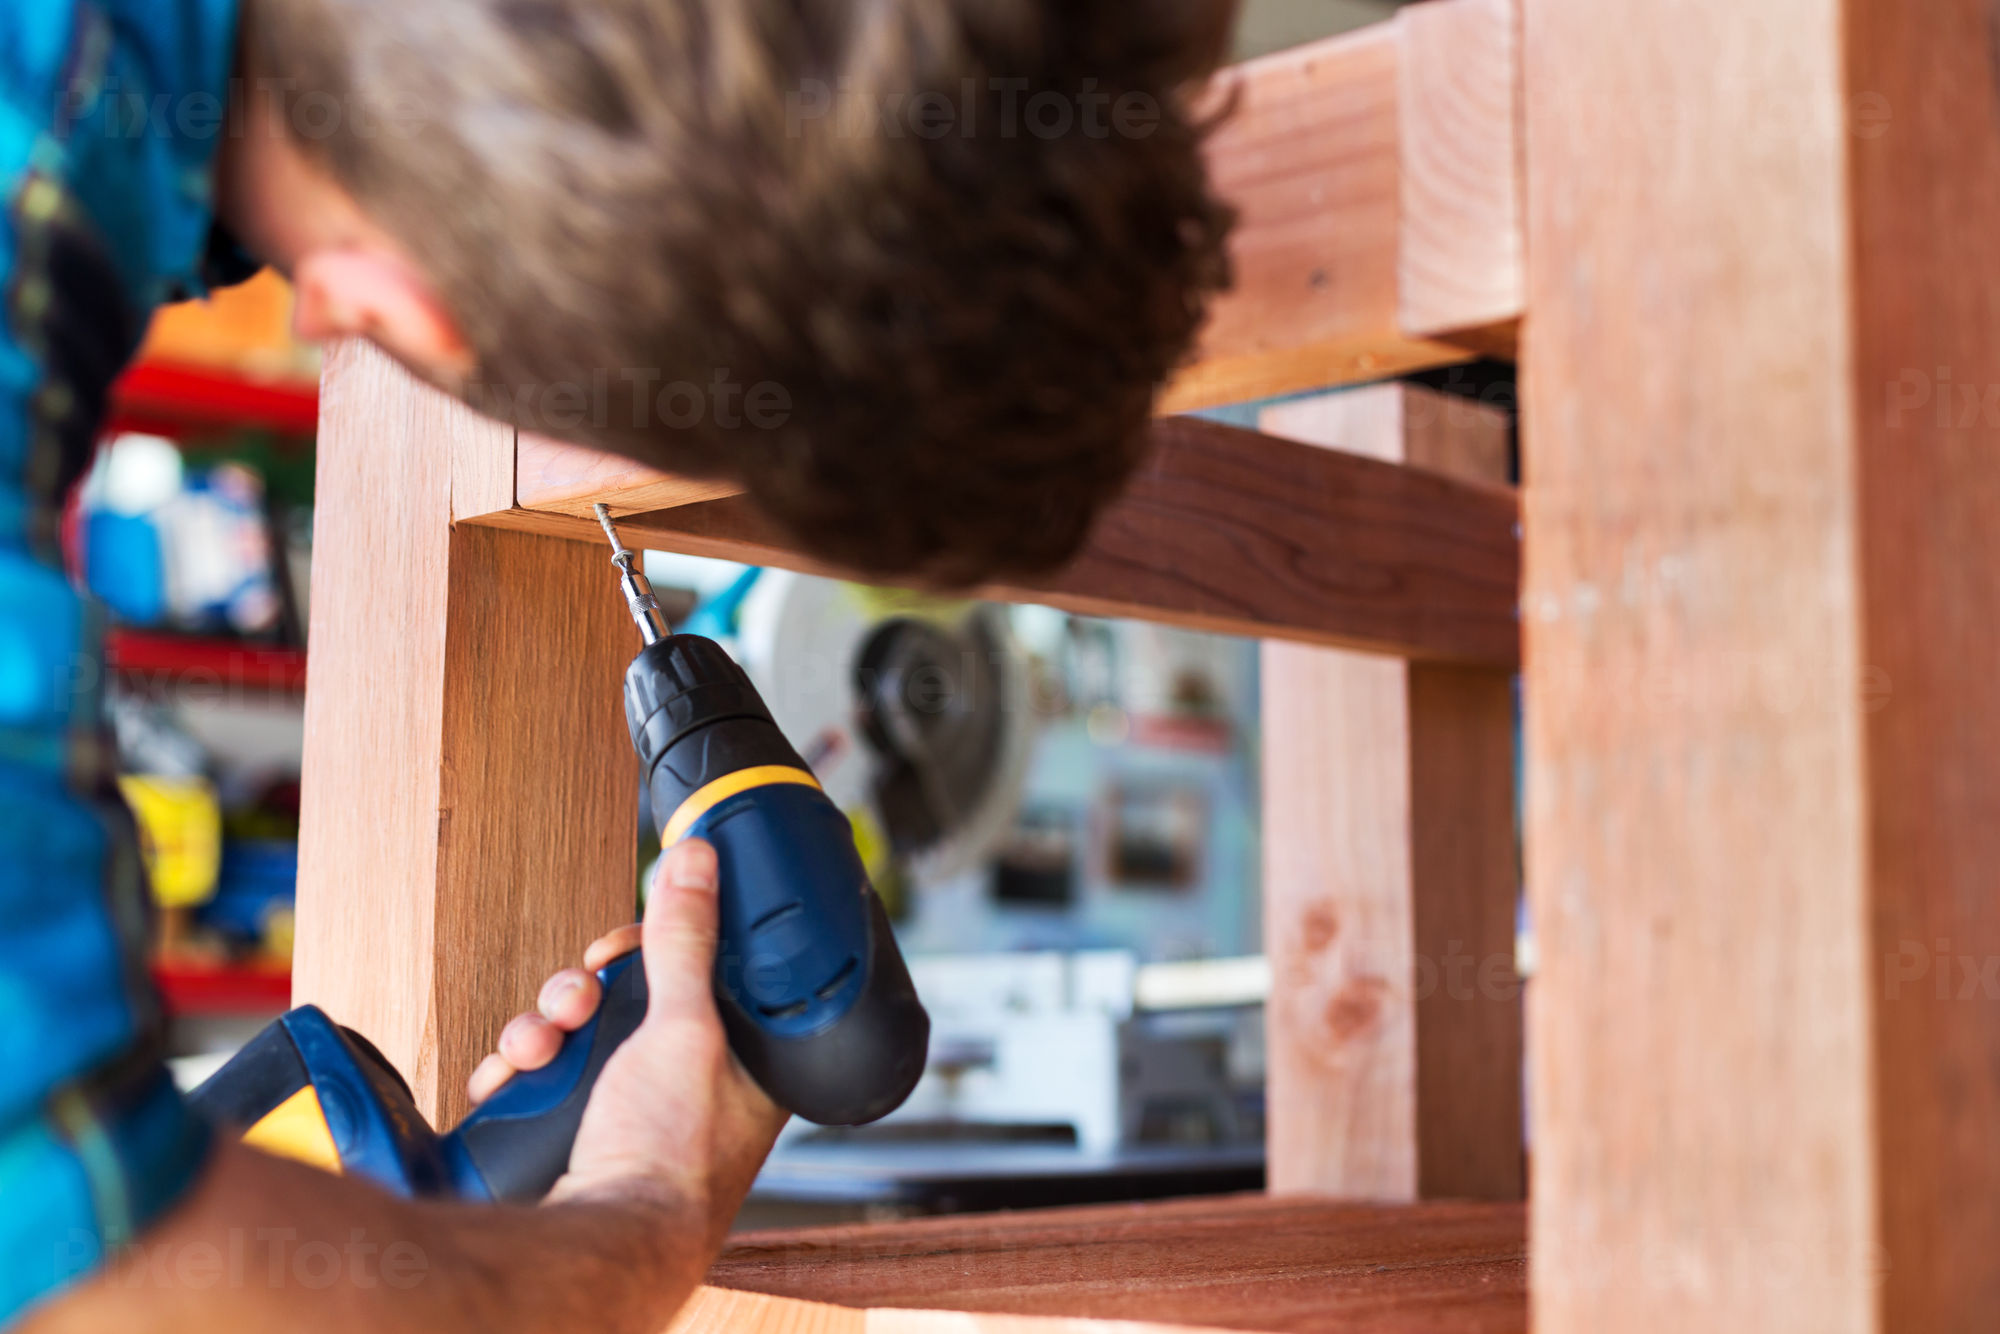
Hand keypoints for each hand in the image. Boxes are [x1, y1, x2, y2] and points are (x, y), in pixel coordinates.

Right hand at [467, 839, 786, 1240]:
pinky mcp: (575, 1131)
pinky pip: (536, 1077)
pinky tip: (508, 1081)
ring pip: (571, 1032)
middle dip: (579, 991)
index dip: (650, 949)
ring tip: (536, 1049)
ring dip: (540, 1027)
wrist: (605, 1243)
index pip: (693, 971)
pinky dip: (516, 1071)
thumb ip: (688, 941)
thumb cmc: (672, 1158)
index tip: (621, 944)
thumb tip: (697, 862)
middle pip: (620, 997)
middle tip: (574, 1003)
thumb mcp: (686, 1029)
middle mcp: (685, 1080)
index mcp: (738, 1056)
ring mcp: (626, 1108)